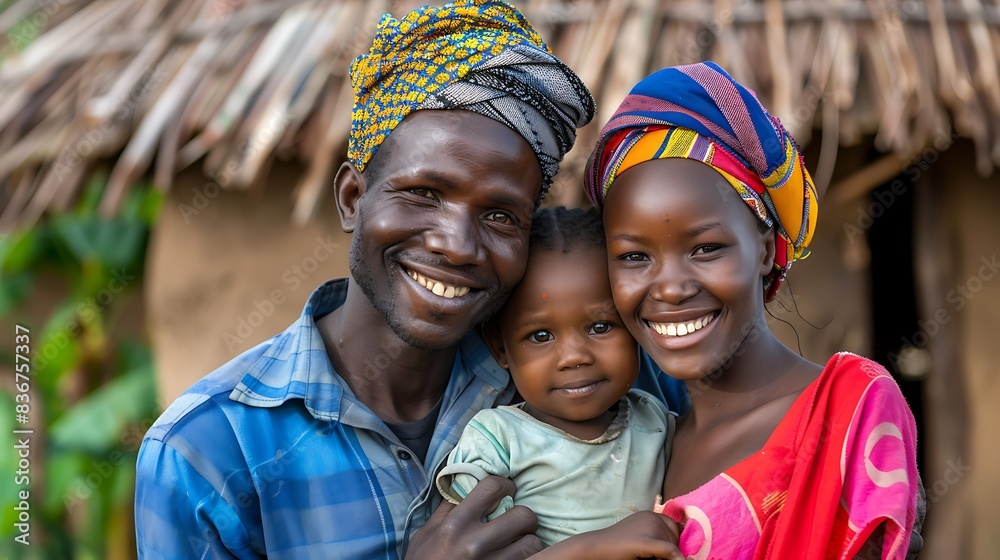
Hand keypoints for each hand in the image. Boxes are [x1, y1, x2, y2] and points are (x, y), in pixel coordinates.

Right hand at [406, 475, 541, 559]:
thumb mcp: (425, 535)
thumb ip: (445, 510)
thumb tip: (463, 486)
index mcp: (455, 525)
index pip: (492, 488)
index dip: (505, 485)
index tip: (505, 491)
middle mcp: (475, 543)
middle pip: (523, 515)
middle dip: (523, 516)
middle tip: (516, 521)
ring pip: (532, 543)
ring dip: (528, 541)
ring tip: (518, 543)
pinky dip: (525, 558)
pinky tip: (513, 557)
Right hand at [533, 510, 684, 559]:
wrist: (594, 549)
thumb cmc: (616, 548)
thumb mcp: (639, 536)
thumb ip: (657, 537)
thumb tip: (682, 551)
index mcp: (650, 514)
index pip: (674, 529)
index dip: (673, 542)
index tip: (663, 552)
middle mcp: (652, 516)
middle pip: (674, 538)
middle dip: (668, 551)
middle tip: (646, 555)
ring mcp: (650, 527)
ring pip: (672, 547)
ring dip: (664, 556)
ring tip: (641, 556)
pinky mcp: (647, 541)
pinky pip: (669, 551)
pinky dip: (676, 559)